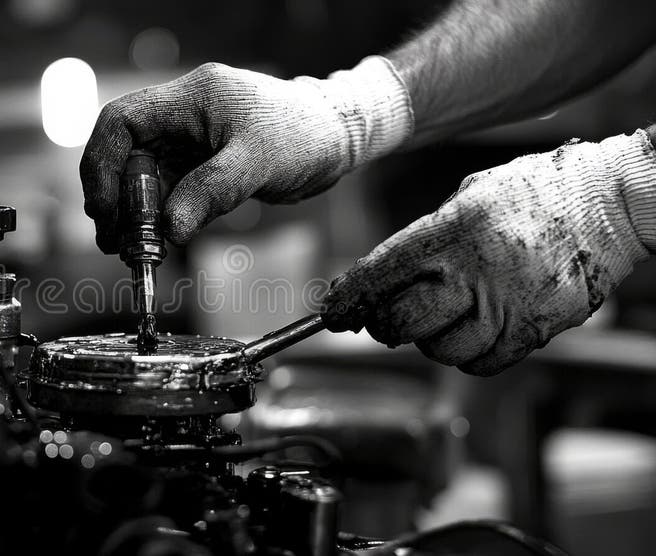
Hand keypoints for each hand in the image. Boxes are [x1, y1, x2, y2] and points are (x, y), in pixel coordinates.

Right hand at [80, 57, 412, 251]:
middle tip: (117, 241)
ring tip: (131, 251)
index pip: (121, 122)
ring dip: (132, 216)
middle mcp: (180, 119)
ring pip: (141, 180)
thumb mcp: (257, 162)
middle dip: (115, 200)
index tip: (105, 207)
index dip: (102, 164)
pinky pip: (165, 194)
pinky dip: (156, 220)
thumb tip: (169, 231)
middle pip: (124, 156)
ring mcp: (187, 144)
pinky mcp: (199, 168)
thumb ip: (210, 193)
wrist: (337, 137)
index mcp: (188, 99)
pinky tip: (155, 244)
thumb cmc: (304, 133)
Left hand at [323, 131, 655, 374]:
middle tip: (383, 317)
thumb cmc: (533, 193)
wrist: (609, 202)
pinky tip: (473, 328)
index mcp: (452, 228)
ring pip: (439, 349)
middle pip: (402, 323)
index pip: (381, 273)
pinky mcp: (533, 331)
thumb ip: (425, 236)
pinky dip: (467, 354)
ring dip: (430, 339)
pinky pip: (480, 363)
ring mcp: (506, 304)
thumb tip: (381, 277)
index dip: (348, 298)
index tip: (331, 312)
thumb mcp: (469, 197)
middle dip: (383, 324)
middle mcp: (475, 270)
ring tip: (444, 314)